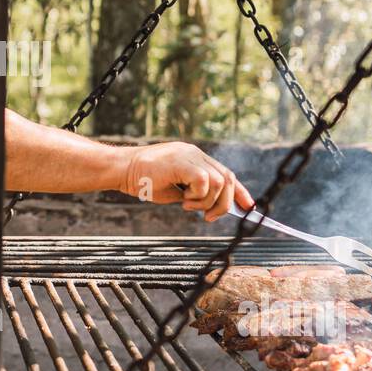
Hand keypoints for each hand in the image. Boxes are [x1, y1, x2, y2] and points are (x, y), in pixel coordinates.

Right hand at [120, 142, 253, 221]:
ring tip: (188, 206)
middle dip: (225, 203)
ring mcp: (189, 155)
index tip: (249, 207)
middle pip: (227, 177)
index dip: (239, 191)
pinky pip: (204, 181)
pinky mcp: (182, 161)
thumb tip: (214, 208)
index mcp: (195, 158)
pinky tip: (183, 201)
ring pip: (219, 181)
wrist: (122, 170)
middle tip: (209, 217)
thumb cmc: (143, 181)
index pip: (225, 173)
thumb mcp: (175, 190)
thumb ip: (194, 193)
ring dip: (207, 202)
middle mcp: (195, 153)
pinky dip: (198, 196)